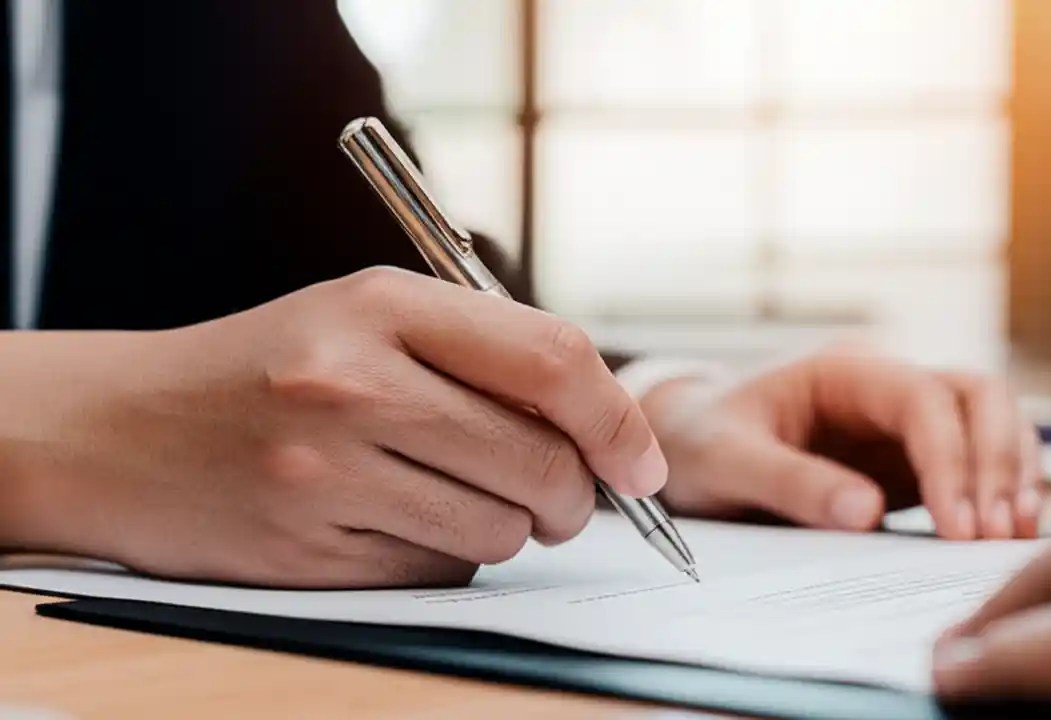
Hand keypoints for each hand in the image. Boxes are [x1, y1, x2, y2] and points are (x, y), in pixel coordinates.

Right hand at [0, 267, 665, 587]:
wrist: (122, 429)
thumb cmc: (271, 366)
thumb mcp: (370, 315)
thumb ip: (488, 354)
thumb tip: (610, 433)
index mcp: (384, 304)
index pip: (553, 360)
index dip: (620, 420)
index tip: (642, 464)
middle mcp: (355, 383)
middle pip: (542, 461)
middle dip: (576, 496)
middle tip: (562, 498)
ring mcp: (327, 472)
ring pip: (501, 530)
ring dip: (505, 526)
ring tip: (444, 490)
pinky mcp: (307, 550)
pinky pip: (439, 571)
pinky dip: (441, 554)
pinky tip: (387, 520)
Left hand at [639, 346, 1040, 539]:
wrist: (688, 451)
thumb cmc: (702, 444)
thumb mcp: (726, 462)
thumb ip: (791, 483)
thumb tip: (866, 514)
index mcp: (842, 372)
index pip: (922, 397)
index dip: (951, 458)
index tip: (959, 527)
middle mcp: (884, 388)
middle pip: (978, 396)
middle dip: (998, 461)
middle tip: (995, 536)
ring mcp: (903, 425)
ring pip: (991, 423)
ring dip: (1012, 474)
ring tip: (1010, 540)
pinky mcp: (909, 464)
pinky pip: (974, 467)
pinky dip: (997, 494)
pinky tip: (999, 540)